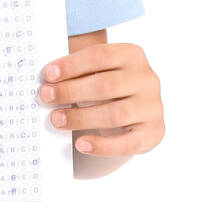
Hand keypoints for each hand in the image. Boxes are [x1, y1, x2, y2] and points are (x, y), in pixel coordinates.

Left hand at [40, 42, 163, 154]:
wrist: (134, 109)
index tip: (48, 74)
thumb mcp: (95, 70)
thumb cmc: (105, 84)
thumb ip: (76, 72)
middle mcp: (147, 79)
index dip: (71, 65)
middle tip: (46, 97)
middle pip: (106, 85)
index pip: (100, 56)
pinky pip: (129, 143)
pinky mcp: (154, 132)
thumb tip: (46, 81)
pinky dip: (103, 146)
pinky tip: (81, 144)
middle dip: (71, 91)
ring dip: (81, 118)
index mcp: (131, 55)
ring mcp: (153, 106)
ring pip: (115, 114)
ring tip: (56, 119)